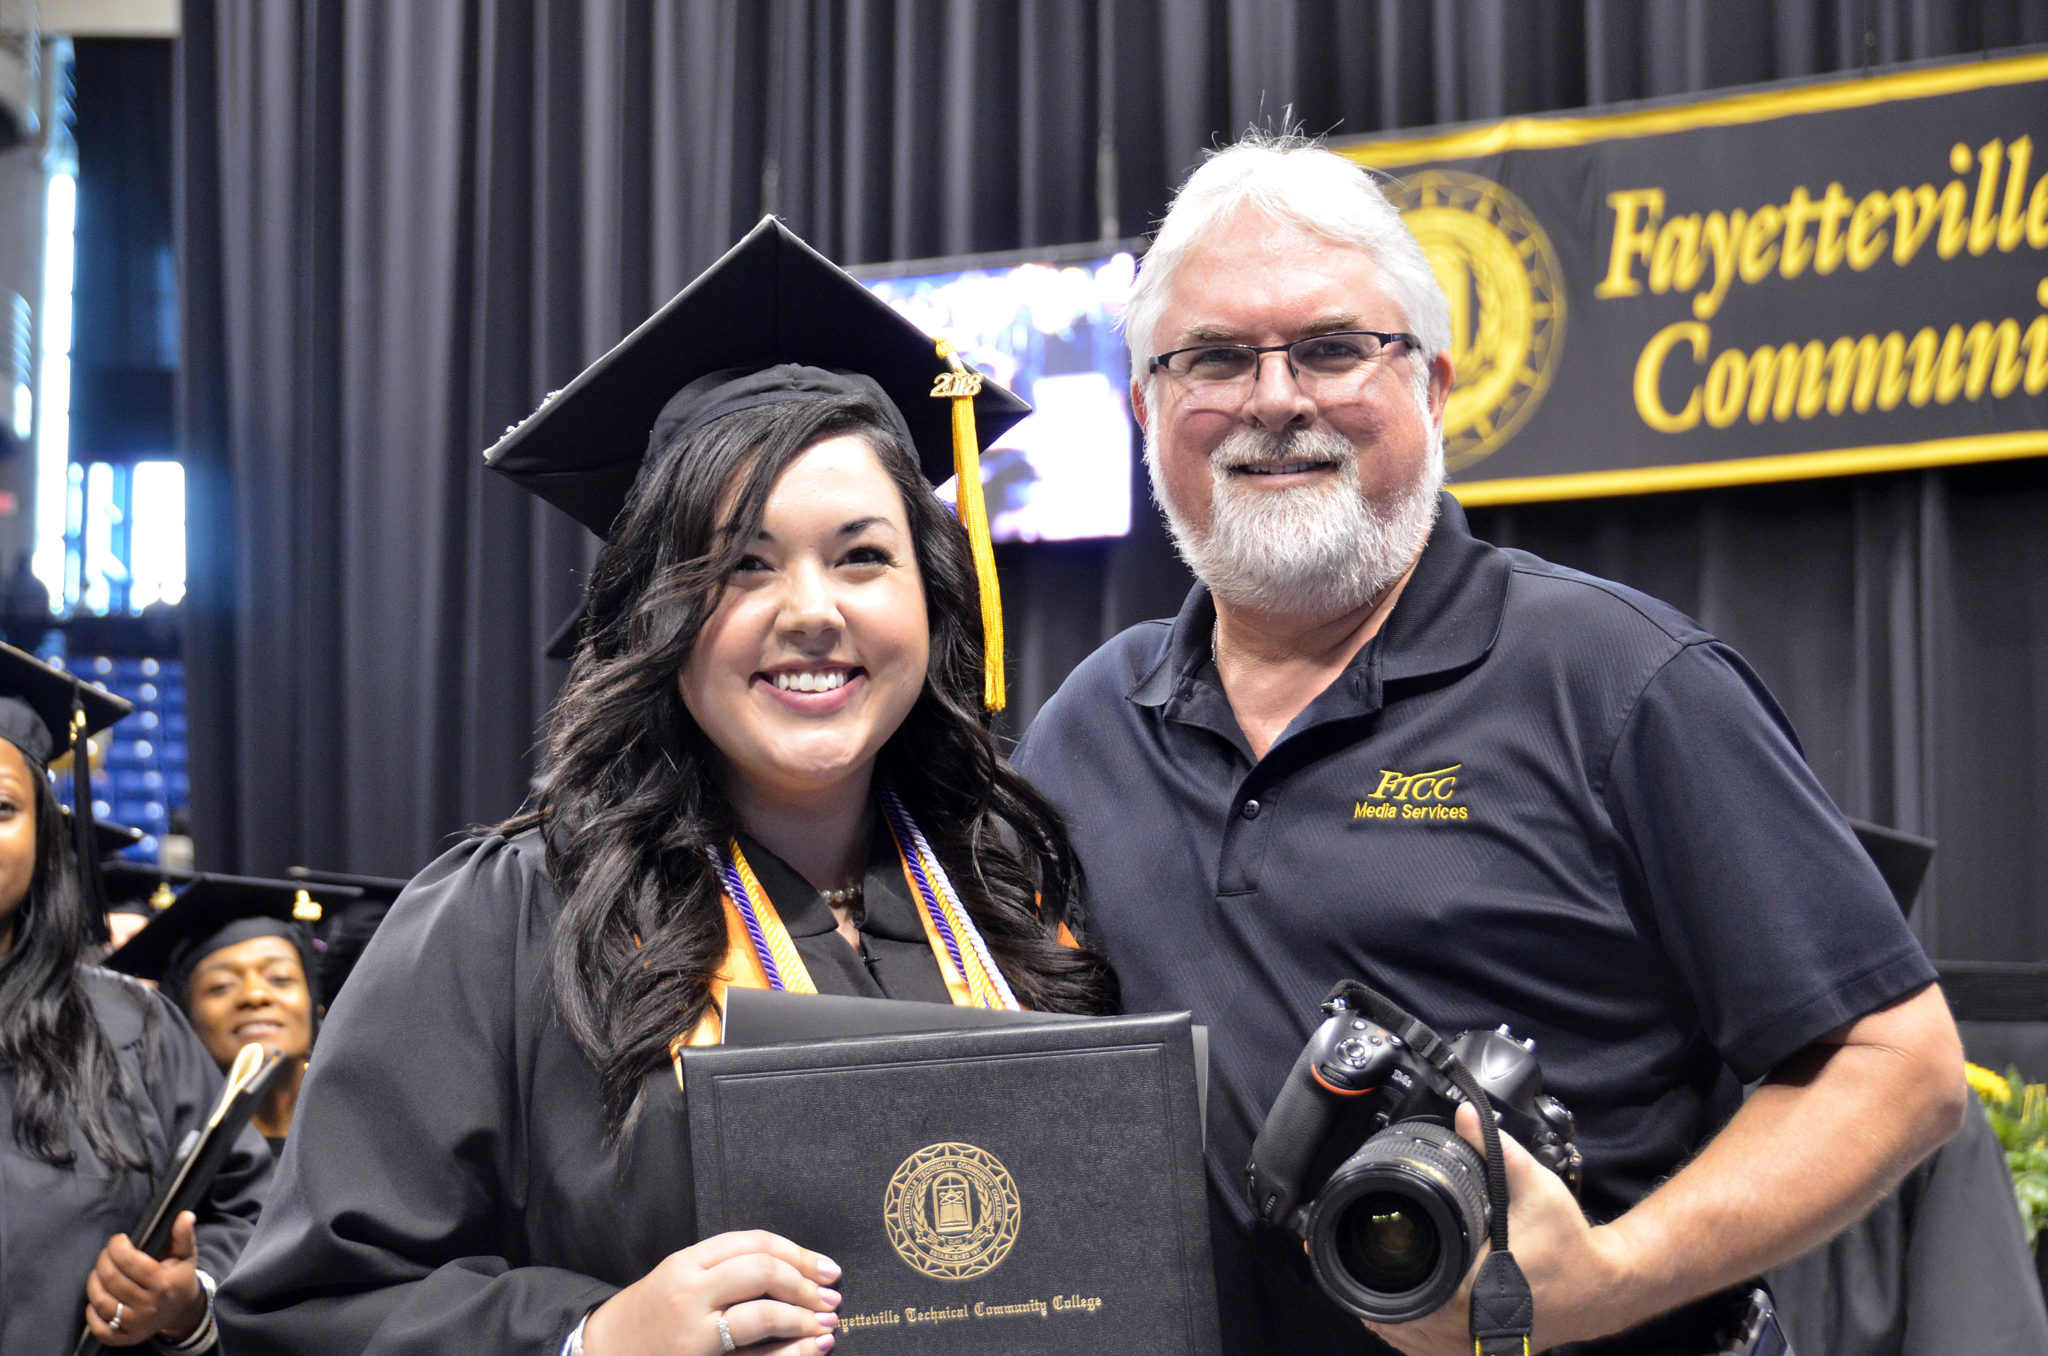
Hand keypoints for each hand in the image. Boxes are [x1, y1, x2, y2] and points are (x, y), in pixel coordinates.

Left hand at [82, 1212, 207, 1346]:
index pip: (130, 1262)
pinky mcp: (125, 1337)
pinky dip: (92, 1313)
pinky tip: (96, 1300)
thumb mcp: (185, 1256)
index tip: (118, 1239)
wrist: (182, 1312)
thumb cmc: (179, 1279)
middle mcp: (149, 1305)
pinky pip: (99, 1328)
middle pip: (112, 1279)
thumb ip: (183, 1235)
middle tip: (106, 1253)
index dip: (117, 1247)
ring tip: (99, 1272)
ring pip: (102, 1301)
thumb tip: (185, 1215)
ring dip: (94, 1283)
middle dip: (103, 1260)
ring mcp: (136, 1323)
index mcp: (163, 1283)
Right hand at [583, 1229, 840, 1354]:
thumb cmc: (649, 1316)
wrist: (600, 1353)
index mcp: (687, 1262)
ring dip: (803, 1317)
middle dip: (804, 1282)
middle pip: (761, 1271)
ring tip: (826, 1323)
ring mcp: (692, 1330)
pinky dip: (789, 1353)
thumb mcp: (678, 1277)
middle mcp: (689, 1291)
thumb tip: (788, 1268)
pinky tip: (811, 1348)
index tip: (826, 1268)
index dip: (798, 1253)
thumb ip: (723, 1268)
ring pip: (761, 1314)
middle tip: (831, 1296)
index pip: (753, 1243)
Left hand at [1363, 1104, 1624, 1355]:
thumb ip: (1497, 1150)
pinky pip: (1434, 1352)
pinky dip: (1414, 1337)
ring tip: (1368, 1286)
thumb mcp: (1536, 1188)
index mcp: (1474, 1290)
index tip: (1357, 1254)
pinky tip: (1400, 1317)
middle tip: (1351, 1262)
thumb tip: (1464, 1115)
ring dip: (1391, 1319)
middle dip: (1375, 1295)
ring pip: (1415, 1343)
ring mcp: (1477, 1345)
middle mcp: (1472, 1326)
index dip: (1376, 1280)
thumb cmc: (1569, 1241)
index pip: (1408, 1296)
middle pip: (1402, 1323)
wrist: (1601, 1286)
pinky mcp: (1484, 1351)